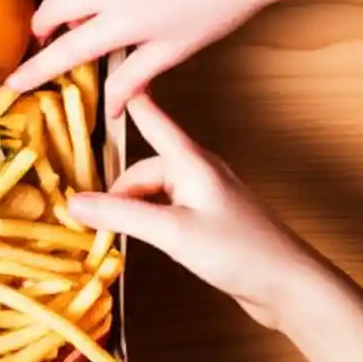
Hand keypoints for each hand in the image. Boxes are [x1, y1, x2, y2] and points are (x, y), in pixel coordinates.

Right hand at [8, 0, 299, 114]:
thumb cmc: (217, 7)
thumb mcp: (173, 50)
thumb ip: (132, 79)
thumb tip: (110, 111)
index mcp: (124, 20)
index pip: (64, 51)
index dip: (35, 69)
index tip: (13, 82)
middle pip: (52, 8)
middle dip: (43, 26)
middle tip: (47, 40)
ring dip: (72, 0)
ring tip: (94, 14)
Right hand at [66, 96, 328, 330]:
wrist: (289, 286)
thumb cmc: (237, 250)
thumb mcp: (172, 231)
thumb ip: (121, 214)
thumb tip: (73, 202)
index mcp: (191, 161)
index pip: (152, 118)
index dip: (129, 97)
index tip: (108, 75)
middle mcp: (197, 171)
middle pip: (143, 169)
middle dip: (117, 192)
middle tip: (94, 222)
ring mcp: (205, 196)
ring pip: (152, 192)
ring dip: (131, 210)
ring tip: (116, 235)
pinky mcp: (210, 219)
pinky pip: (166, 209)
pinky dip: (148, 221)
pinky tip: (144, 242)